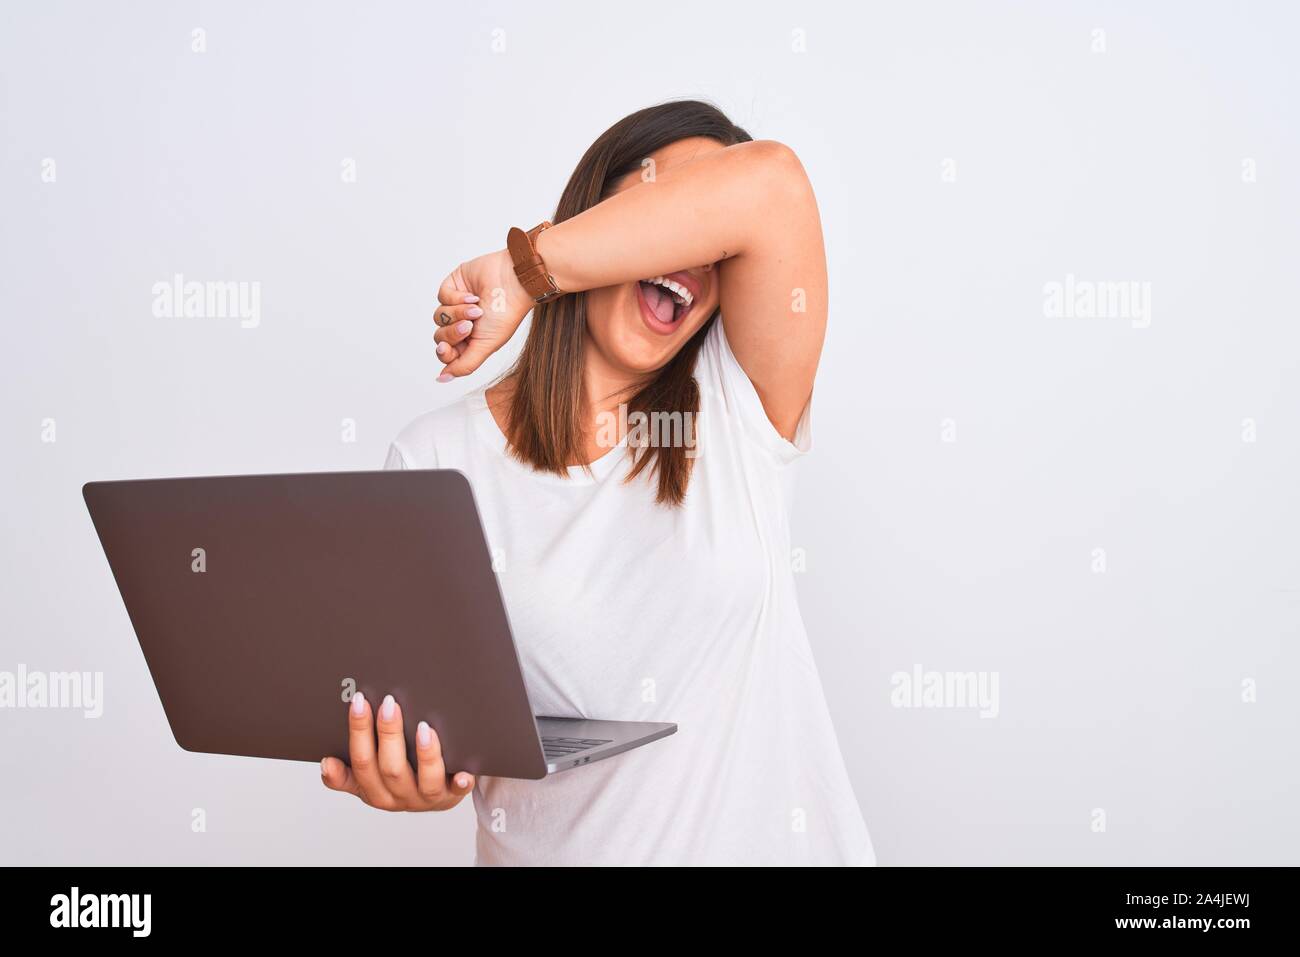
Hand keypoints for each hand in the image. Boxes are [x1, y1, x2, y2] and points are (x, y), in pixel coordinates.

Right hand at [320, 692, 474, 811]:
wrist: (434, 795)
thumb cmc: (397, 778)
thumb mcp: (367, 779)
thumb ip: (346, 774)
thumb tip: (325, 763)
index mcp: (373, 791)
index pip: (361, 762)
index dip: (358, 732)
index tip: (358, 702)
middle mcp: (399, 797)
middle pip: (390, 768)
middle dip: (389, 734)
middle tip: (389, 703)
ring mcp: (427, 797)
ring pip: (425, 779)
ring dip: (424, 754)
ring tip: (424, 728)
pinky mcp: (452, 795)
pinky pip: (458, 791)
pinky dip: (460, 782)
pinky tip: (464, 771)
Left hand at [432, 248, 535, 380]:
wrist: (513, 283)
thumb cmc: (505, 314)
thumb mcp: (486, 346)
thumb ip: (465, 365)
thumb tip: (443, 378)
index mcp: (471, 341)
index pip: (446, 353)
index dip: (444, 352)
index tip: (446, 349)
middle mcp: (463, 324)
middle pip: (440, 335)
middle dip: (453, 332)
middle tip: (469, 326)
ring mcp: (457, 305)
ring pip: (439, 316)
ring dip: (457, 313)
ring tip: (476, 308)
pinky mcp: (454, 286)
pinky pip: (442, 296)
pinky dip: (456, 298)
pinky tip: (473, 296)